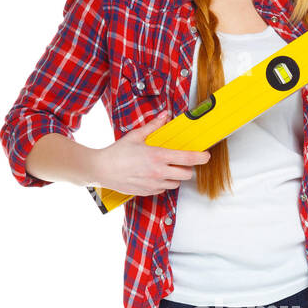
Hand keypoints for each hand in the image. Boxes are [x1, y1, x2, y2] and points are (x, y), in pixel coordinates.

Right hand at [94, 110, 210, 196]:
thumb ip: (153, 126)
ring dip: (175, 177)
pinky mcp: (148, 192)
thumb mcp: (136, 136)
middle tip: (181, 162)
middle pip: (186, 174)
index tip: (206, 155)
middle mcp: (158, 172)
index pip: (187, 158)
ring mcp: (153, 184)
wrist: (102, 169)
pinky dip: (163, 183)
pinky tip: (154, 175)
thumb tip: (164, 116)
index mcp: (157, 156)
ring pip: (176, 183)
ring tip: (165, 168)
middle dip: (187, 168)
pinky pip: (163, 189)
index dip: (200, 157)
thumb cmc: (117, 153)